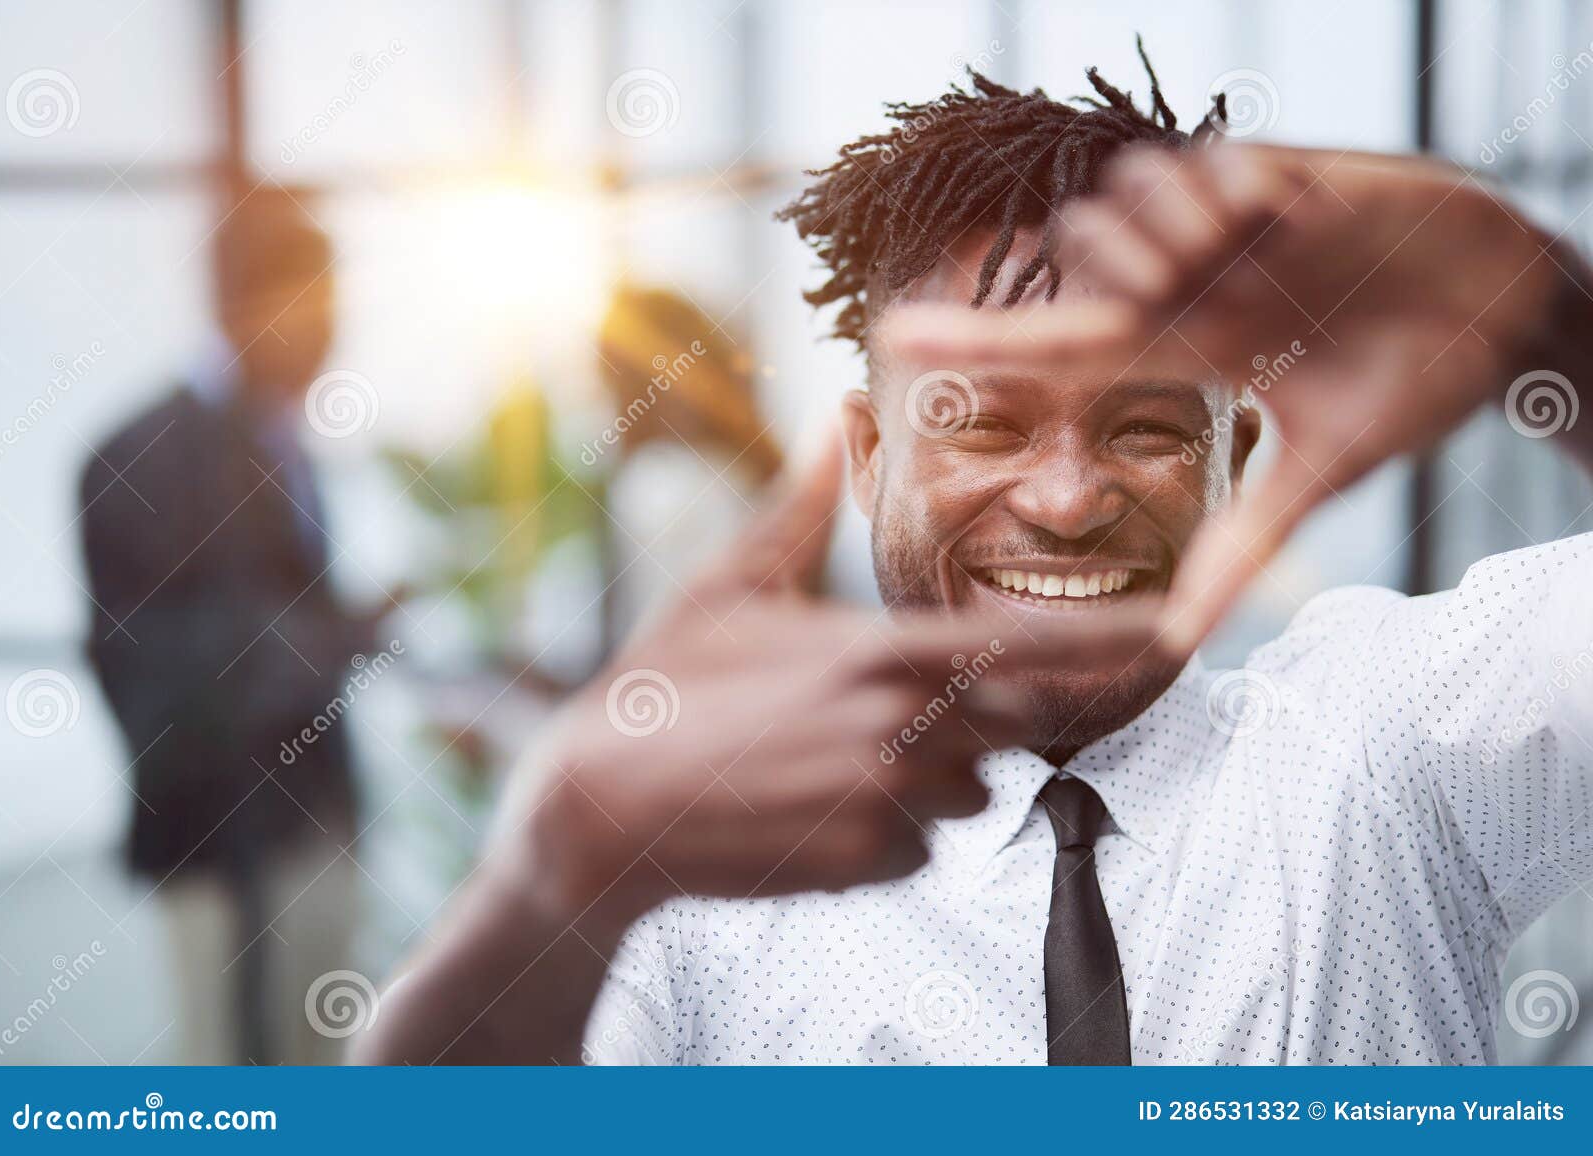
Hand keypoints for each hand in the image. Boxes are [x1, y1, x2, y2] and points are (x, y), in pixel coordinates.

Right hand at [512, 431, 1161, 927]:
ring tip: (822, 762)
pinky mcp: (866, 867)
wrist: (602, 807)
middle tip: (913, 712)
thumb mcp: (730, 582)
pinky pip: (916, 850)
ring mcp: (889, 803)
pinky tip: (807, 811)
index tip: (1176, 632)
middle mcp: (903, 726)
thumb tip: (827, 418)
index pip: (1029, 644)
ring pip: (966, 796)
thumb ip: (800, 506)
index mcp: (881, 648)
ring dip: (923, 782)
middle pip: (1013, 727)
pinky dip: (882, 836)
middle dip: (990, 720)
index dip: (1109, 641)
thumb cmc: (660, 683)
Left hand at [887, 143, 1564, 647]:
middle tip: (1174, 302)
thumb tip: (1171, 644)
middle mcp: (1189, 283)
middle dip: (1105, 277)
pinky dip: (1219, 198)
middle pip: (1079, 251)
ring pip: (1124, 198)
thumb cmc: (1413, 385)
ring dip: (1163, 237)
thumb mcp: (1318, 476)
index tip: (896, 341)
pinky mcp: (1274, 173)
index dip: (979, 339)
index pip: (1058, 341)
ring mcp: (1226, 226)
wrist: (1507, 313)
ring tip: (1239, 259)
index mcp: (1186, 347)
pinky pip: (1197, 166)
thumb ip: (1240, 547)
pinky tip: (1279, 220)